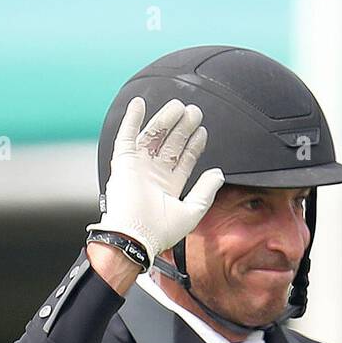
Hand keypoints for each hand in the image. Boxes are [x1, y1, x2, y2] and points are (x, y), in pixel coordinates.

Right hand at [87, 96, 224, 266]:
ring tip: (178, 106)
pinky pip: (126, 136)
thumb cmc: (160, 232)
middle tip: (194, 112)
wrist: (135, 237)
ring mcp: (138, 167)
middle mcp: (153, 175)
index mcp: (169, 187)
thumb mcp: (192, 211)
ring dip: (164, 120)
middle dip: (183, 127)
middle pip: (170, 144)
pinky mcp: (123, 163)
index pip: (184, 160)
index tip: (202, 131)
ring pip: (153, 137)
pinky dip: (131, 120)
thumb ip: (206, 191)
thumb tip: (219, 174)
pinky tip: (139, 105)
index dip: (194, 145)